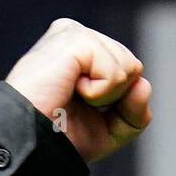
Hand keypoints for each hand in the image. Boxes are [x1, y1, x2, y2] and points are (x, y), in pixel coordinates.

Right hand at [4, 18, 152, 164]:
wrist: (31, 143)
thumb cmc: (59, 136)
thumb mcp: (110, 129)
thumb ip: (135, 111)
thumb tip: (144, 84)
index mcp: (82, 49)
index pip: (129, 73)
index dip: (117, 103)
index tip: (79, 108)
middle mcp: (77, 35)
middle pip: (133, 68)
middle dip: (113, 99)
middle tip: (74, 103)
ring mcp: (75, 33)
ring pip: (130, 68)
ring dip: (105, 95)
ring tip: (70, 95)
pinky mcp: (75, 39)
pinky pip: (117, 72)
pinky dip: (100, 92)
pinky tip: (71, 89)